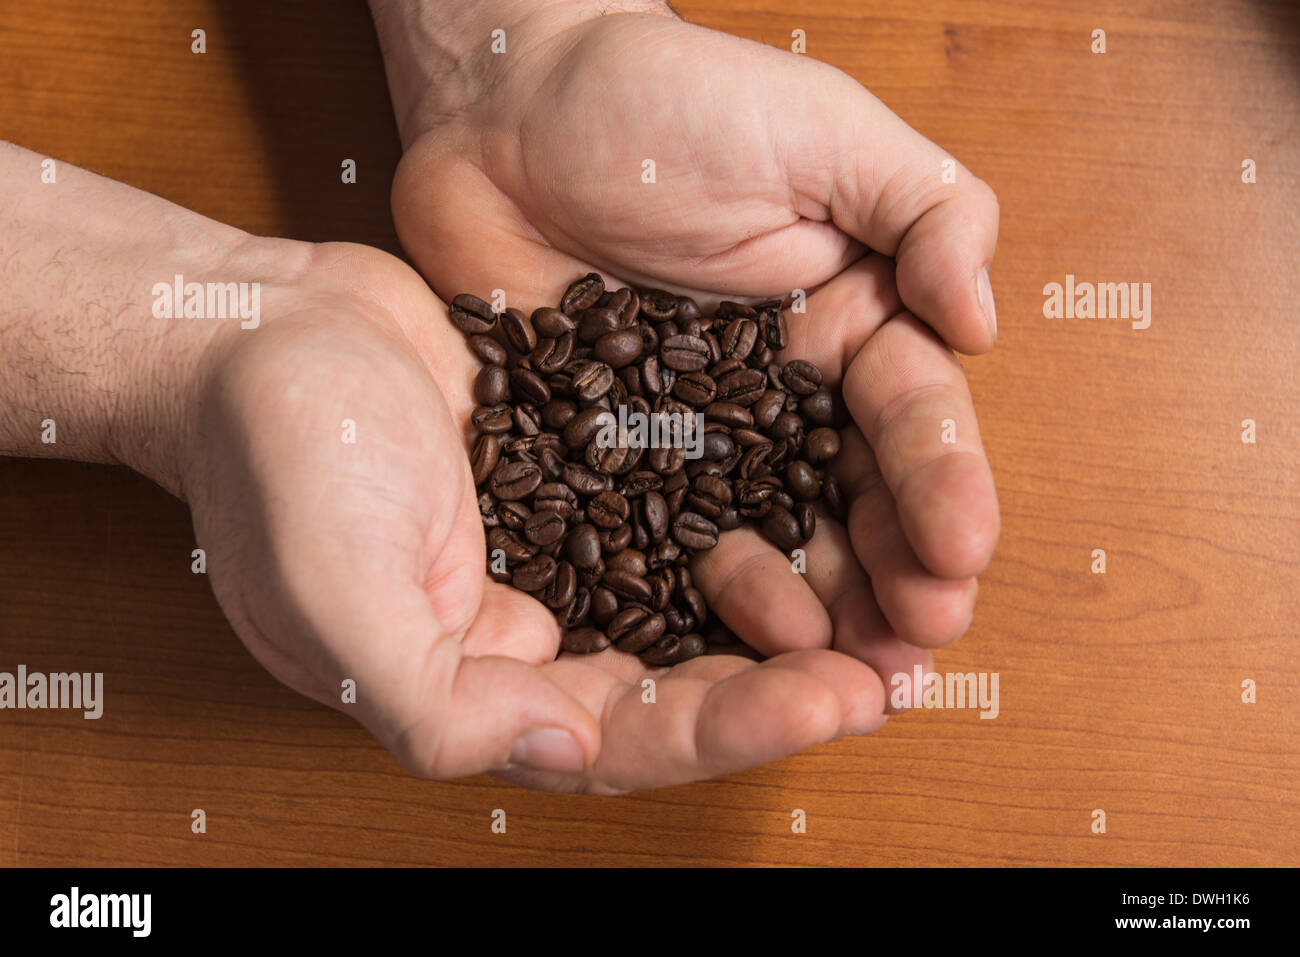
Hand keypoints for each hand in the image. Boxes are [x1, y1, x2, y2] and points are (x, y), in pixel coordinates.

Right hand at [184, 243, 899, 791]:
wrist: (254, 331)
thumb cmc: (277, 460)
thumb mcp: (337, 600)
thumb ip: (439, 701)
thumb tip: (563, 746)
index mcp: (476, 685)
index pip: (628, 735)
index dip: (738, 724)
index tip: (842, 697)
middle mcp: (528, 632)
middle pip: (684, 680)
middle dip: (791, 680)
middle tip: (901, 661)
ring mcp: (556, 551)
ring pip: (695, 603)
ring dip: (789, 607)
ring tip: (887, 598)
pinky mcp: (576, 472)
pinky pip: (677, 510)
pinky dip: (748, 517)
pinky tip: (819, 509)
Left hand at [374, 5, 1000, 687]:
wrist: (508, 107)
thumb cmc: (667, 99)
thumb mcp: (824, 128)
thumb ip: (926, 210)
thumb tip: (983, 325)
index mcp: (848, 323)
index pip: (912, 420)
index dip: (942, 488)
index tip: (961, 552)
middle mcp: (783, 394)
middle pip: (853, 504)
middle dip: (894, 578)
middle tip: (914, 649)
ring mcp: (699, 437)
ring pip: (770, 542)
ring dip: (813, 611)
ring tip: (838, 675)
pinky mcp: (615, 461)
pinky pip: (661, 542)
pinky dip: (694, 600)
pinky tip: (723, 651)